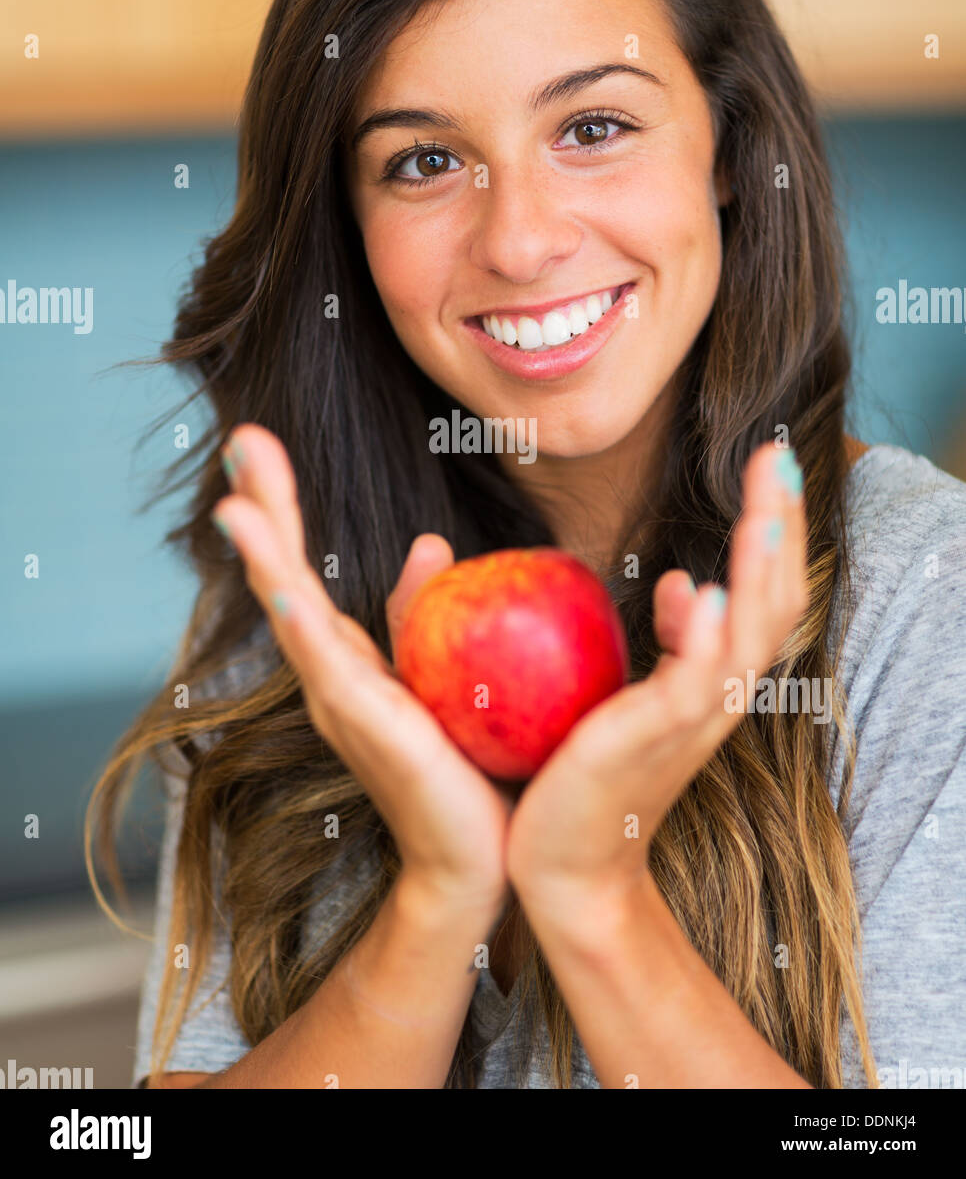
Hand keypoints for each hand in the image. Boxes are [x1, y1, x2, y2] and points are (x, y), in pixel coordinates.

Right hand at [212, 423, 511, 914]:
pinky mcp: (364, 726)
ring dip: (266, 554)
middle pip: (284, 578)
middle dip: (264, 510)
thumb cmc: (463, 768)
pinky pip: (327, 665)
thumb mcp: (444, 673)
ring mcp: (339, 701)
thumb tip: (429, 545)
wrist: (474, 858)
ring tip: (236, 501)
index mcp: (348, 660)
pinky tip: (282, 584)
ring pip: (292, 612)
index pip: (304, 571)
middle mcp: (330, 675)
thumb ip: (426, 612)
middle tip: (243, 440)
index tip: (259, 448)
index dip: (282, 510)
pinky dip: (300, 622)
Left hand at [504, 441, 808, 914]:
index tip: (769, 462)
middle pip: (772, 602)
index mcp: (715, 677)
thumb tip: (679, 581)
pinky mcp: (648, 742)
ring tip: (763, 513)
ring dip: (756, 574)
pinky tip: (697, 596)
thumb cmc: (592, 771)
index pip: (763, 590)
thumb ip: (670, 639)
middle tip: (777, 459)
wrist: (566, 862)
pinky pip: (688, 689)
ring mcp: (689, 721)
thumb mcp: (637, 694)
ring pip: (745, 637)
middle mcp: (717, 695)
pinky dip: (699, 642)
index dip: (774, 527)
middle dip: (779, 529)